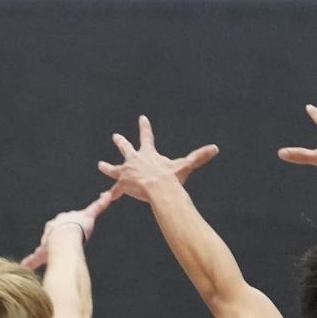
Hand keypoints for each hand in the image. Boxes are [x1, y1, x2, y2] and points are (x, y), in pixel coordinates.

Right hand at [20, 187, 119, 268]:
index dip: (58, 236)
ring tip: (85, 227)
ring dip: (83, 222)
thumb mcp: (40, 254)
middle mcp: (62, 217)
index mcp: (52, 226)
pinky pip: (96, 207)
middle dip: (70, 229)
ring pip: (80, 217)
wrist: (62, 240)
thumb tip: (23, 266)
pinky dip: (103, 202)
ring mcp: (75, 216)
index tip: (59, 242)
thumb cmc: (51, 247)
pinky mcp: (88, 215)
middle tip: (73, 238)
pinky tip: (108, 196)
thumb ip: (32, 260)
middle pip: (67, 222)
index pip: (56, 229)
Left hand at [97, 116, 218, 201]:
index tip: (141, 118)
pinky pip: (115, 191)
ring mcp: (126, 171)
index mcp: (148, 153)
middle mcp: (134, 159)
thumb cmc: (171, 177)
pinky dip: (112, 194)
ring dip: (108, 167)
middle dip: (121, 142)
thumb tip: (215, 148)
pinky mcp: (122, 184)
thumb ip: (199, 157)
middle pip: (126, 148)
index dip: (144, 127)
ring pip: (114, 168)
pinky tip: (105, 199)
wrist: (158, 188)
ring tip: (101, 165)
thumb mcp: (185, 166)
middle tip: (116, 136)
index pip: (146, 136)